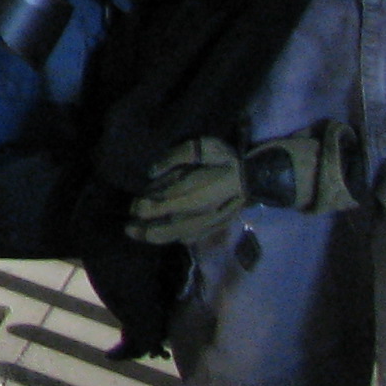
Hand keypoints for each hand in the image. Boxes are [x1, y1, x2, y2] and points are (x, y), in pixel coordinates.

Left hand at [126, 136, 245, 245]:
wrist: (256, 178)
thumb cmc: (227, 160)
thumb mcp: (204, 147)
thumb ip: (176, 157)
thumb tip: (152, 172)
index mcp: (192, 192)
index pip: (159, 205)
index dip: (142, 207)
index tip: (133, 205)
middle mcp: (197, 213)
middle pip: (164, 228)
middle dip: (143, 230)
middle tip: (128, 228)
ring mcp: (206, 224)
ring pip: (176, 236)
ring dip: (155, 237)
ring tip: (139, 234)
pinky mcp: (214, 228)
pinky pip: (191, 238)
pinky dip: (175, 238)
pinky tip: (165, 235)